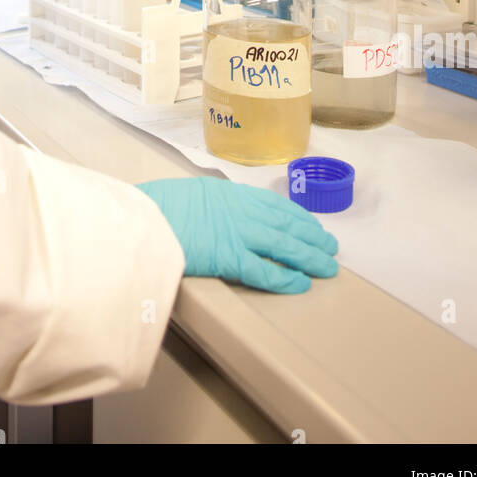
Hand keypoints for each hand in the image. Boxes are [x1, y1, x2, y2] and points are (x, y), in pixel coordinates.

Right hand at [136, 177, 338, 293]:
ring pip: (284, 246)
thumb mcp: (192, 193)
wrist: (144, 217)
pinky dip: (285, 278)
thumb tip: (220, 213)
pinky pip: (264, 271)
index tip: (313, 226)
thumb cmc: (158, 206)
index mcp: (231, 192)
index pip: (275, 205)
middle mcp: (241, 210)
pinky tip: (301, 284)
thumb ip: (213, 203)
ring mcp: (238, 234)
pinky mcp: (229, 258)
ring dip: (309, 257)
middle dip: (312, 237)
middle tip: (331, 248)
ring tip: (328, 267)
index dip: (298, 217)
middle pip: (287, 225)